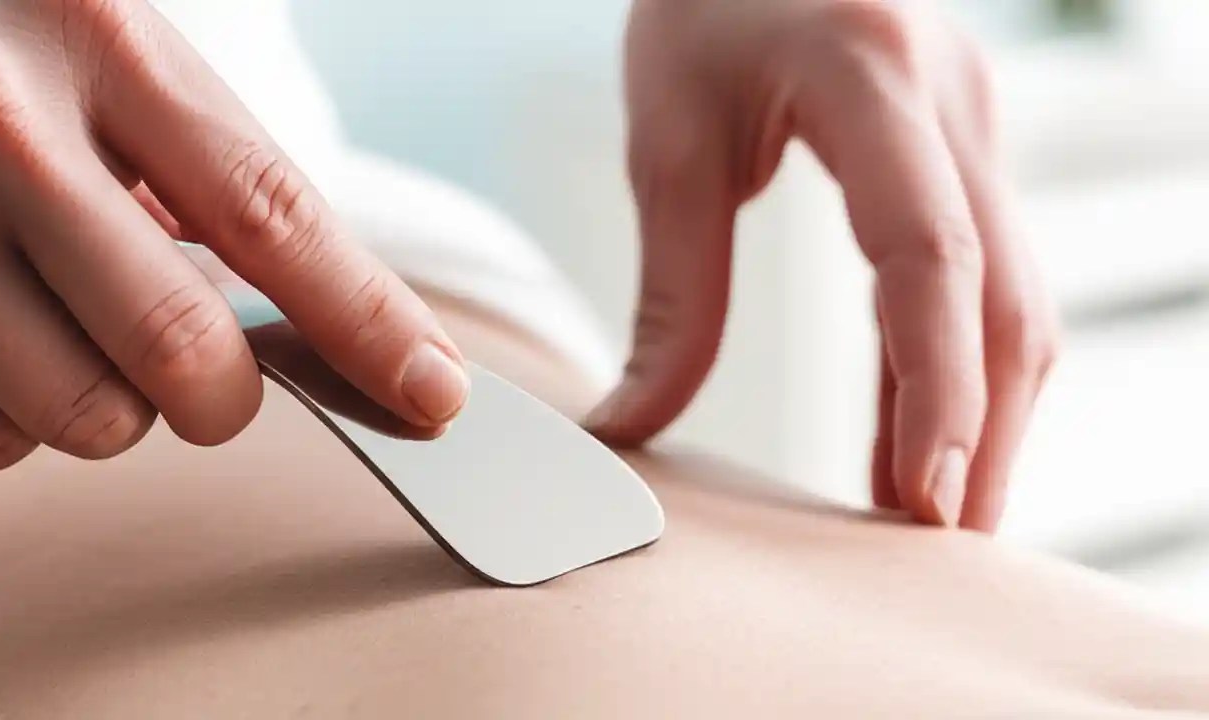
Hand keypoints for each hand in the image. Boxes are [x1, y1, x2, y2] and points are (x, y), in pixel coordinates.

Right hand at [0, 0, 468, 469]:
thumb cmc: (28, 61)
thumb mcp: (139, 78)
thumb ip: (243, 202)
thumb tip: (391, 356)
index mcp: (105, 43)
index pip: (271, 214)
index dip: (367, 322)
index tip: (434, 395)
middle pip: (178, 346)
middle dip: (222, 395)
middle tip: (206, 370)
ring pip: (79, 413)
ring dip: (114, 404)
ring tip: (77, 323)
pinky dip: (18, 418)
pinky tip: (1, 340)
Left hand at [586, 0, 1058, 530]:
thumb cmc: (699, 6)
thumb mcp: (669, 140)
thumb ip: (673, 290)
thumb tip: (636, 423)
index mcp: (872, 78)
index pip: (932, 249)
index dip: (937, 381)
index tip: (924, 493)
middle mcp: (951, 102)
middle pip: (1003, 293)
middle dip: (984, 427)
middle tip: (940, 544)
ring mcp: (971, 125)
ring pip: (1012, 295)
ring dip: (982, 410)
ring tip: (930, 516)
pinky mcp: (961, 152)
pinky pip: (977, 279)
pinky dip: (950, 367)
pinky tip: (914, 437)